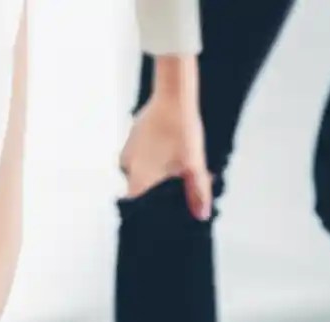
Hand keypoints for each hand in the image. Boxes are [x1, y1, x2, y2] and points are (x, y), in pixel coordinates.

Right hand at [120, 90, 211, 219]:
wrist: (173, 96)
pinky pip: (142, 156)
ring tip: (179, 172)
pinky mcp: (134, 137)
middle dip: (158, 193)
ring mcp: (129, 150)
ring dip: (158, 175)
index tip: (160, 216)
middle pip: (140, 189)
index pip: (136, 207)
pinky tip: (172, 156)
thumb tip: (201, 216)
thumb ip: (197, 193)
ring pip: (142, 171)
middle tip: (179, 193)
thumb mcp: (194, 166)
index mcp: (139, 178)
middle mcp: (127, 166)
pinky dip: (155, 160)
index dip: (147, 214)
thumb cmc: (181, 132)